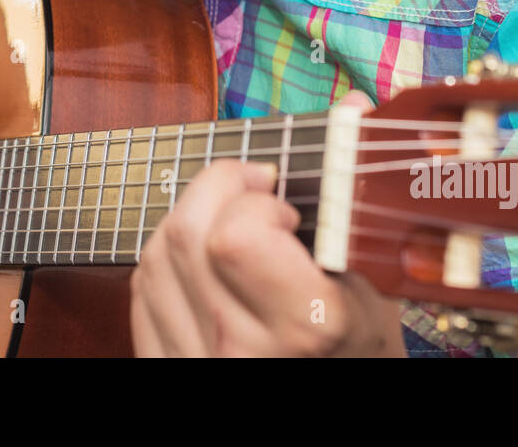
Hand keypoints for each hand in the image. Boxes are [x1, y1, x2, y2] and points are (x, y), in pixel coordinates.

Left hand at [130, 90, 403, 355]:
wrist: (337, 419)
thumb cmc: (360, 350)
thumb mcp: (377, 285)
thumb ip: (356, 193)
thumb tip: (352, 103)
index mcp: (305, 325)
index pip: (235, 237)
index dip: (253, 202)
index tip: (283, 208)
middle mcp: (240, 352)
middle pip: (185, 234)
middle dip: (217, 189)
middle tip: (255, 194)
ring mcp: (194, 364)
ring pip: (154, 255)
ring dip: (191, 219)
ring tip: (233, 226)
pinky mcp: (165, 369)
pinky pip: (140, 292)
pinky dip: (168, 260)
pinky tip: (206, 263)